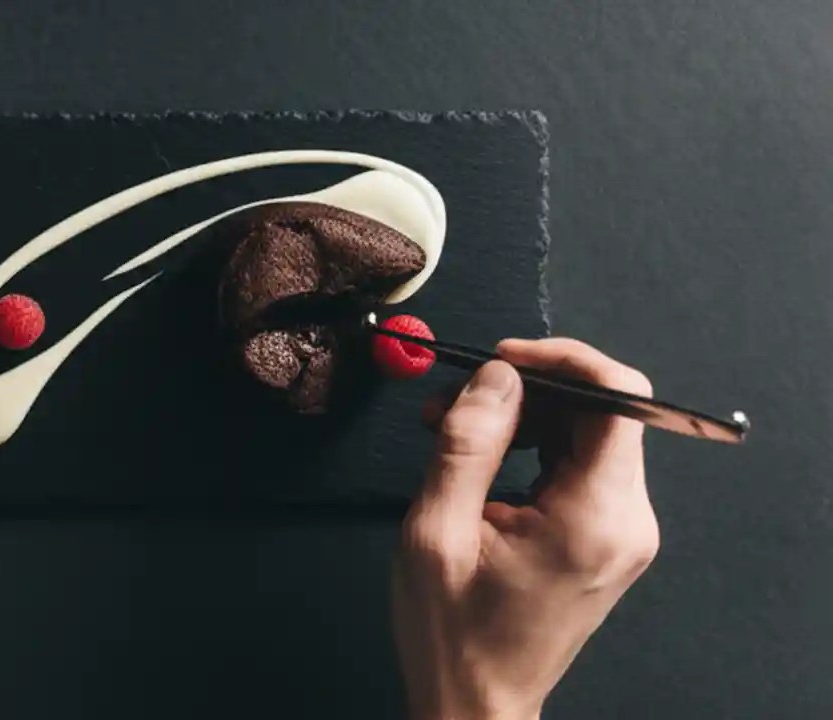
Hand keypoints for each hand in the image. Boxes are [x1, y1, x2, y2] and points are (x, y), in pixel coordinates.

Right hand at [393, 338, 659, 719]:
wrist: (477, 704)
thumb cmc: (453, 635)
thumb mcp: (436, 532)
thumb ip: (466, 443)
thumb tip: (495, 375)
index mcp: (595, 519)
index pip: (618, 396)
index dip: (562, 358)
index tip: (502, 357)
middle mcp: (626, 520)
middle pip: (600, 409)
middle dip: (526, 388)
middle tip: (453, 400)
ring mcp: (621, 529)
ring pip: (586, 431)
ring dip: (522, 415)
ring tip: (451, 429)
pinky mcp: (605, 535)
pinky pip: (577, 463)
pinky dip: (531, 444)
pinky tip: (479, 456)